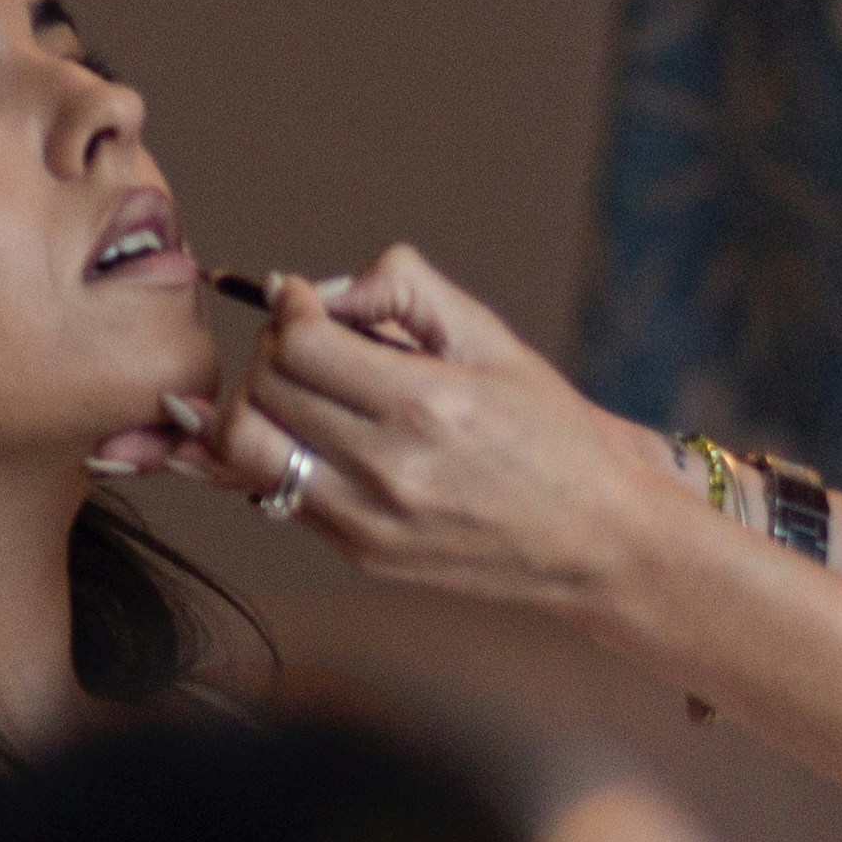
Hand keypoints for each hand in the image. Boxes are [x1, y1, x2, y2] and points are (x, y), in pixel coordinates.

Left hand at [143, 246, 688, 619]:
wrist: (596, 539)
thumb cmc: (552, 435)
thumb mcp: (495, 343)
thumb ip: (409, 292)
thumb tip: (329, 289)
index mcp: (431, 405)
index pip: (299, 345)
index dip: (290, 310)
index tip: (307, 301)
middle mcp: (392, 468)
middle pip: (264, 390)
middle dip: (271, 350)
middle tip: (306, 342)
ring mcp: (370, 519)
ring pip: (246, 449)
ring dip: (256, 406)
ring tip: (298, 392)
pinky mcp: (360, 552)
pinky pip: (273, 493)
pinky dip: (276, 454)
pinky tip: (317, 437)